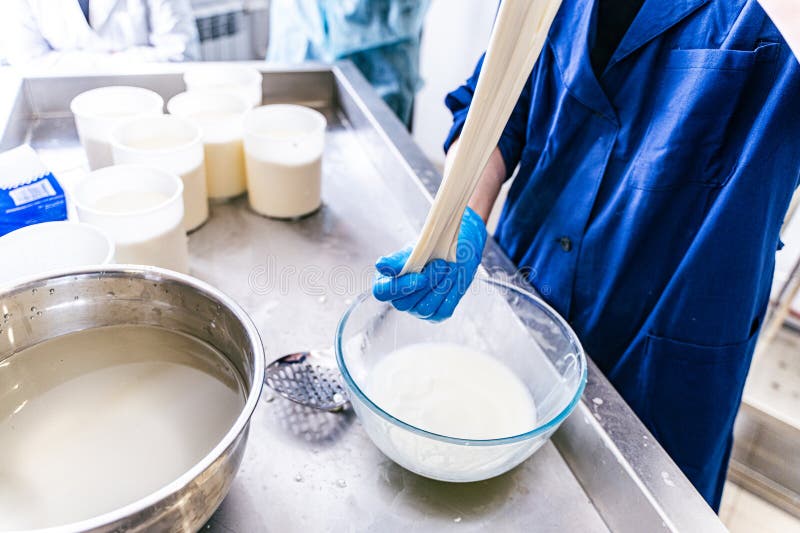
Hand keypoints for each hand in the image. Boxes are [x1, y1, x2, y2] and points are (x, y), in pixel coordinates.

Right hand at [372, 207, 486, 321]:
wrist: (455, 250)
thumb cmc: (430, 249)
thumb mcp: (414, 250)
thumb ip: (398, 261)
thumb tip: (381, 266)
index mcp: (387, 282)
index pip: (382, 292)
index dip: (400, 287)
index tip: (420, 276)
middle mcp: (399, 299)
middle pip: (404, 303)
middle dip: (426, 284)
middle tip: (441, 263)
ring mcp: (417, 310)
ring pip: (424, 308)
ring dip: (440, 287)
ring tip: (451, 267)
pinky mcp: (435, 315)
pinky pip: (442, 311)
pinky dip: (451, 293)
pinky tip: (455, 278)